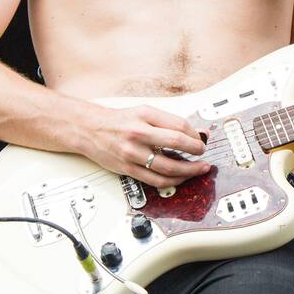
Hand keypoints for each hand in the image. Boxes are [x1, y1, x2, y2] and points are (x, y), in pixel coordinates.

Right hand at [86, 104, 210, 187]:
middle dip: (196, 151)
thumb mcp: (145, 113)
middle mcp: (138, 133)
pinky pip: (155, 180)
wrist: (91, 129)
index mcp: (145, 115)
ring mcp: (132, 153)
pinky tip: (180, 178)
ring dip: (188, 170)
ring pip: (167, 167)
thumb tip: (196, 133)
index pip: (179, 125)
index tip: (200, 140)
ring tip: (198, 169)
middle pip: (176, 143)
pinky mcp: (127, 169)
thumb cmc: (119, 121)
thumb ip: (169, 122)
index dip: (195, 135)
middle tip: (203, 154)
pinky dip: (172, 181)